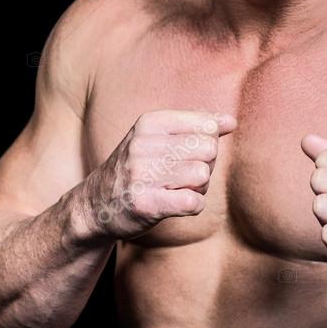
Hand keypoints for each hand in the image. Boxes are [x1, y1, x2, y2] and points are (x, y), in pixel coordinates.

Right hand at [83, 109, 236, 239]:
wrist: (95, 205)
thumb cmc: (138, 168)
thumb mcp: (160, 137)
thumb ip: (197, 126)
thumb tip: (232, 122)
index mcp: (150, 122)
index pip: (207, 125)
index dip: (208, 142)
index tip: (188, 153)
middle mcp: (143, 145)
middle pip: (209, 149)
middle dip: (205, 165)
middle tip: (183, 174)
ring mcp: (142, 174)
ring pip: (202, 175)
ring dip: (199, 187)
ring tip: (177, 188)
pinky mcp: (145, 204)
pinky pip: (193, 202)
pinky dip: (193, 205)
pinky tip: (177, 204)